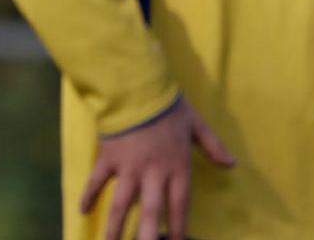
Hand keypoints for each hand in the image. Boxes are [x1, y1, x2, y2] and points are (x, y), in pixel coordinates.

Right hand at [80, 97, 235, 239]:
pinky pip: (96, 180)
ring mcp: (128, 168)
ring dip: (115, 226)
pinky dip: (88, 195)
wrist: (135, 88)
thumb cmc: (168, 107)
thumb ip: (213, 146)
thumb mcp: (196, 124)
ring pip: (121, 203)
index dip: (179, 227)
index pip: (179, 205)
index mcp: (176, 167)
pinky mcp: (108, 158)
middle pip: (150, 211)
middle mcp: (153, 173)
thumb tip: (232, 165)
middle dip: (147, 236)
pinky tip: (81, 211)